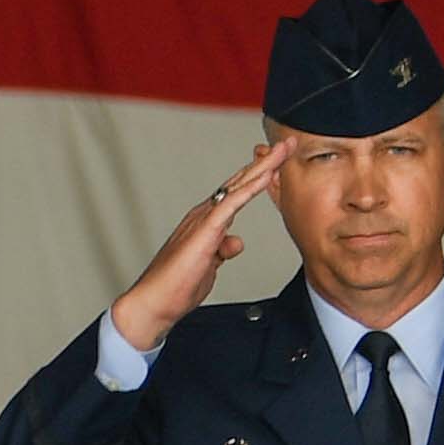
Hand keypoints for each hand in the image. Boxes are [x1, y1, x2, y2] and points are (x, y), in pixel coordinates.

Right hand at [106, 131, 300, 354]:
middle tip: (288, 144)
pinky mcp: (206, 229)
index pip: (236, 192)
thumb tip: (236, 242)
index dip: (258, 176)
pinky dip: (251, 188)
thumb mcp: (209, 265)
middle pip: (240, 181)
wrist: (156, 300)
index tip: (278, 163)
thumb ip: (222, 250)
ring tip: (284, 150)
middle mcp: (205, 213)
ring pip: (239, 185)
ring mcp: (204, 218)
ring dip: (264, 167)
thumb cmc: (177, 286)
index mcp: (207, 221)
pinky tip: (266, 176)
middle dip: (266, 162)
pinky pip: (233, 202)